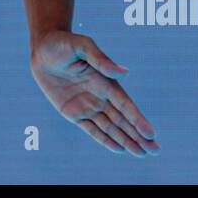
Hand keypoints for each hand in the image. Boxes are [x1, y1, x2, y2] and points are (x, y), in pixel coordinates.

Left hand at [30, 30, 158, 156]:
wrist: (42, 48)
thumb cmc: (64, 43)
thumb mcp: (82, 46)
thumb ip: (101, 60)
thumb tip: (124, 73)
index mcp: (105, 81)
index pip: (125, 104)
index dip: (138, 119)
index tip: (150, 134)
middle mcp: (100, 96)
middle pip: (123, 120)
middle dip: (139, 136)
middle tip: (155, 151)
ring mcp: (87, 105)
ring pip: (110, 128)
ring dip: (126, 141)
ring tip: (142, 154)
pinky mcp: (73, 113)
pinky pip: (91, 129)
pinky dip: (105, 140)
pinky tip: (119, 149)